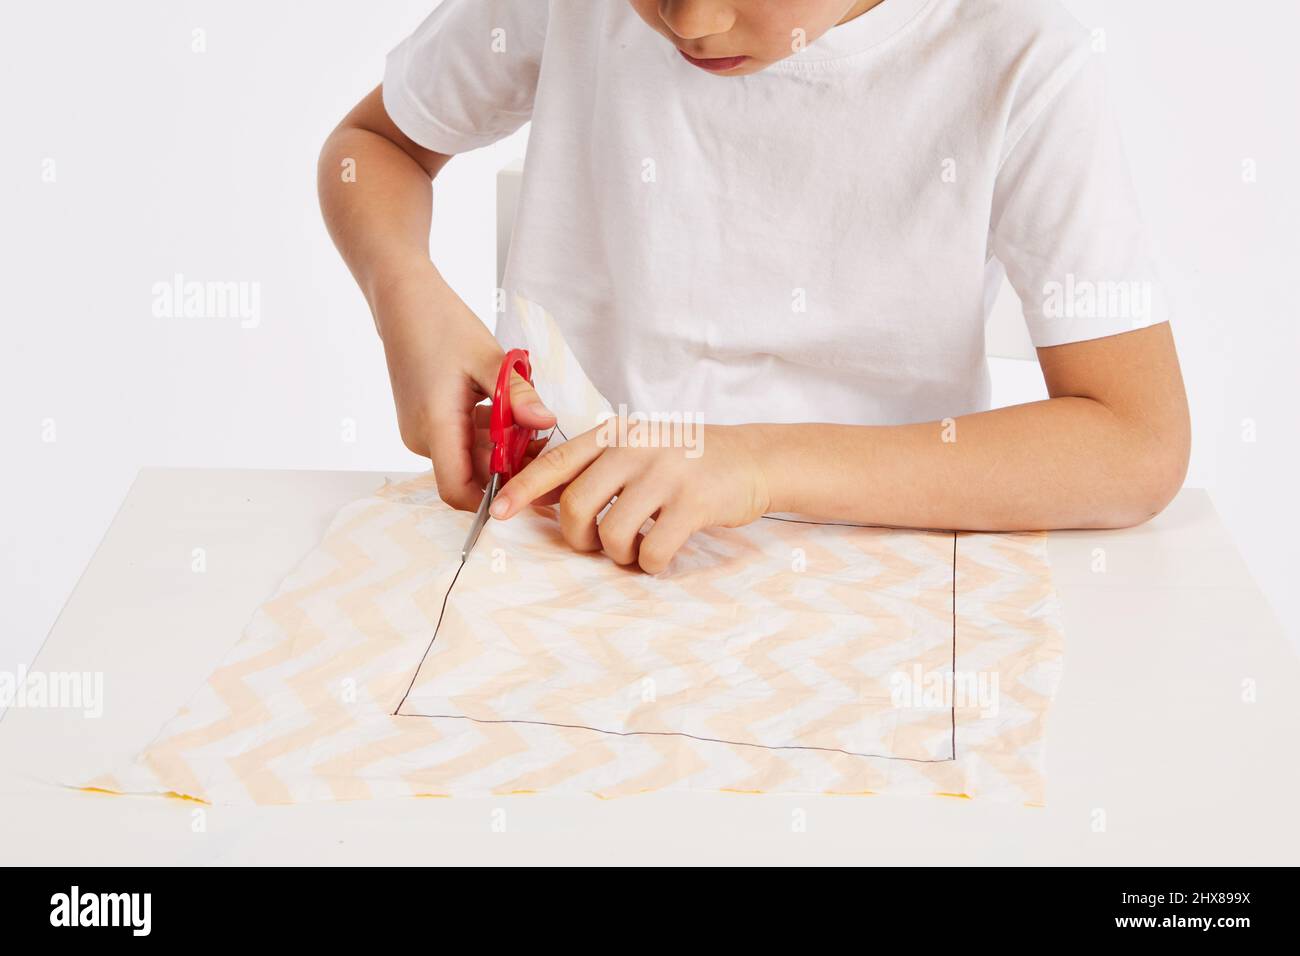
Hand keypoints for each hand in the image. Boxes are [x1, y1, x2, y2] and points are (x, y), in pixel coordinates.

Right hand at [374, 268, 553, 509]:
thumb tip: (548, 423)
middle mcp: (422, 437)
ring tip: (529, 419)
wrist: (404, 300)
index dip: (494, 496)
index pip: (458, 490)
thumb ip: (518, 395)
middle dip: (509, 463)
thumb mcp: (489, 359)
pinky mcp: (426, 421)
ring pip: (469, 455)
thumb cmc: (441, 324)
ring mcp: (422, 430)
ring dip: (501, 445)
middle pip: (471, 473)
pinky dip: (487, 432)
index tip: (530, 482)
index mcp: (435, 427)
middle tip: (543, 440)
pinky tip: (507, 408)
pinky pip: (461, 439)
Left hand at [488, 421, 772, 573]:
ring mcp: (666, 474)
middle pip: (576, 505)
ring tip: (636, 548)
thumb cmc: (687, 461)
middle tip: (598, 543)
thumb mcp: (639, 448)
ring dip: (618, 554)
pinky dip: (651, 564)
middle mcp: (636, 448)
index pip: (556, 461)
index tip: (499, 514)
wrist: (753, 459)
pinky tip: (662, 553)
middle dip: (579, 537)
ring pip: (612, 534)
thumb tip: (541, 499)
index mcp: (616, 434)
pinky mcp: (694, 503)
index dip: (522, 489)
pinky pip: (652, 551)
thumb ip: (596, 467)